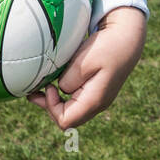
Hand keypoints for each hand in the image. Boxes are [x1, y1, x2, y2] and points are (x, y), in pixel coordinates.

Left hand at [27, 6, 145, 129]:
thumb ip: (69, 79)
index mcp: (95, 100)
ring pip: (71, 112)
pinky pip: (75, 102)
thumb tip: (59, 89)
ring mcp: (97, 99)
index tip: (48, 86)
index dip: (50, 107)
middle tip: (33, 91)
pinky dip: (61, 96)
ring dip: (53, 102)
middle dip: (48, 107)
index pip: (66, 120)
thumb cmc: (106, 47)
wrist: (127, 38)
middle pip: (67, 119)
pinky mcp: (95, 91)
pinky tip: (53, 83)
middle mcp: (97, 104)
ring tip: (40, 87)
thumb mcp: (84, 61)